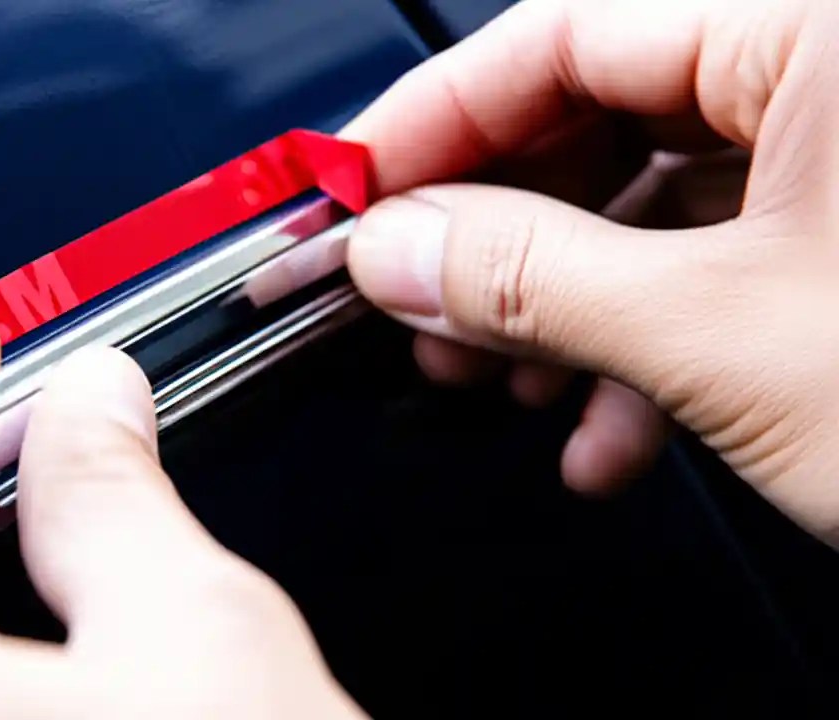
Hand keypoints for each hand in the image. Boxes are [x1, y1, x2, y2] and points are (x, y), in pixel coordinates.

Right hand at [343, 0, 838, 544]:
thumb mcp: (720, 339)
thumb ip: (526, 278)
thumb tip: (394, 250)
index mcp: (821, 29)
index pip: (560, 34)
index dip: (432, 123)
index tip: (354, 194)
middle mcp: (836, 66)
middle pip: (594, 119)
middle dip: (491, 235)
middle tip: (414, 309)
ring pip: (646, 201)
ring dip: (557, 308)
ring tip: (503, 386)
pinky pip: (709, 259)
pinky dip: (641, 346)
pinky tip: (609, 432)